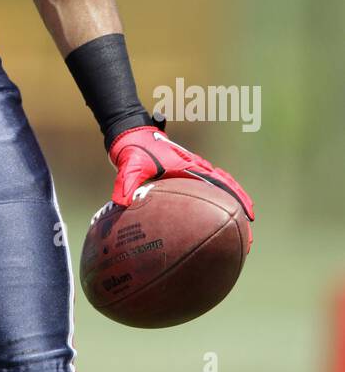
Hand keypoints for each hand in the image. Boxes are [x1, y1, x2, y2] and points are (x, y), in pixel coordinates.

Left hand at [108, 123, 254, 220]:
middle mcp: (195, 167)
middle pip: (226, 189)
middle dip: (240, 210)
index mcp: (189, 165)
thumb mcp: (130, 165)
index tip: (249, 215)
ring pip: (219, 189)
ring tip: (238, 234)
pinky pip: (206, 190)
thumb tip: (123, 203)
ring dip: (231, 208)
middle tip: (248, 237)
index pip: (220, 183)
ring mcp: (192, 170)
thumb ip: (127, 182)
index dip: (237, 198)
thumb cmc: (134, 148)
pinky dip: (215, 204)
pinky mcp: (184, 175)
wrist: (130, 135)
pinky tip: (212, 223)